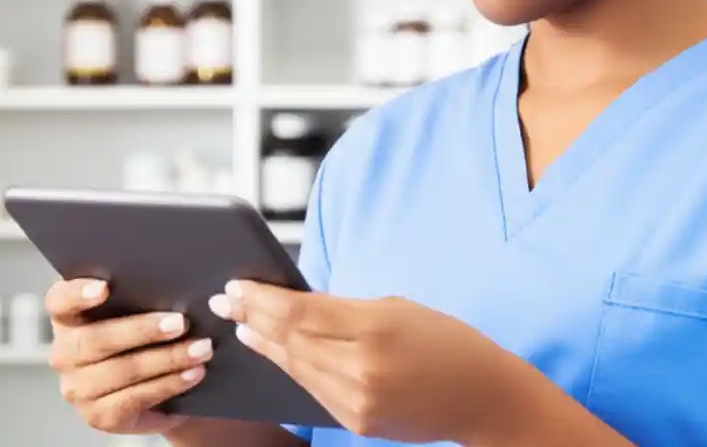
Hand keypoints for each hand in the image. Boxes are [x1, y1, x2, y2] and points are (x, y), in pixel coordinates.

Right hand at [45, 279, 214, 435]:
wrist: (167, 386)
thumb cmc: (153, 335)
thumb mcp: (146, 310)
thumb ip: (149, 293)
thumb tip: (184, 284)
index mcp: (70, 316)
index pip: (60, 300)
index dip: (77, 294)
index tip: (104, 288)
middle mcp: (65, 352)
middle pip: (95, 339)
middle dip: (141, 329)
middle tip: (181, 322)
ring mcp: (78, 387)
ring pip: (120, 370)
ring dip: (167, 358)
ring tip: (201, 348)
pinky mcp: (98, 415)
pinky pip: (134, 398)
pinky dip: (168, 383)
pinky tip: (193, 373)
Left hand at [210, 282, 528, 444]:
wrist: (481, 396)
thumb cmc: (445, 341)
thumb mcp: (398, 308)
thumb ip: (344, 308)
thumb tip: (293, 304)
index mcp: (376, 327)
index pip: (300, 312)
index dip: (261, 299)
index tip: (236, 286)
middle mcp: (362, 368)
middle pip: (291, 340)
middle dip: (253, 318)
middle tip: (225, 301)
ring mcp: (358, 400)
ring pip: (296, 367)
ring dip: (266, 345)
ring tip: (242, 326)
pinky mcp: (357, 421)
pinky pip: (313, 390)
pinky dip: (292, 368)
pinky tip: (277, 353)